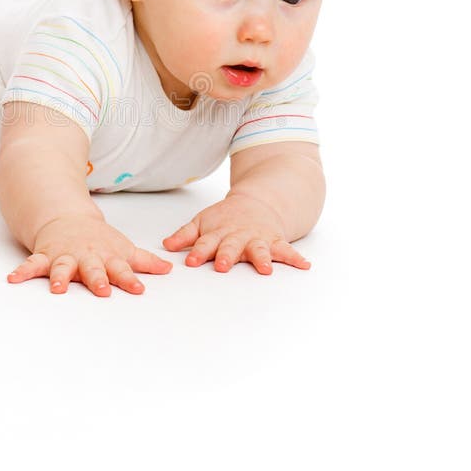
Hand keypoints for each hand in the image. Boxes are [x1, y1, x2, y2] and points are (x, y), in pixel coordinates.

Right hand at [7, 214, 172, 296]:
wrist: (68, 217)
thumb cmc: (99, 240)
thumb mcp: (124, 248)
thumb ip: (145, 261)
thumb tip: (169, 270)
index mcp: (106, 257)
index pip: (121, 269)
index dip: (130, 279)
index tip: (138, 289)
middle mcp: (86, 257)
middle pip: (92, 269)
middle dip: (97, 279)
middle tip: (102, 291)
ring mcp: (65, 256)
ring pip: (62, 267)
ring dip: (59, 277)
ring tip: (56, 289)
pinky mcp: (45, 256)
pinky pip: (32, 264)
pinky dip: (23, 271)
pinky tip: (13, 279)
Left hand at [162, 193, 311, 274]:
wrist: (257, 201)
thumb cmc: (225, 217)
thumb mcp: (202, 221)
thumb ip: (185, 235)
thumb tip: (166, 246)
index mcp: (218, 233)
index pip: (205, 243)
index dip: (198, 252)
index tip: (190, 261)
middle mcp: (238, 236)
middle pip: (231, 246)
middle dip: (227, 256)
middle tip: (222, 266)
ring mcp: (257, 238)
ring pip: (259, 249)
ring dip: (262, 258)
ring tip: (265, 269)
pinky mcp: (274, 241)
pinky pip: (286, 249)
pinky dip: (295, 257)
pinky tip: (304, 265)